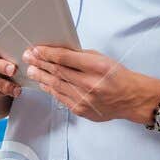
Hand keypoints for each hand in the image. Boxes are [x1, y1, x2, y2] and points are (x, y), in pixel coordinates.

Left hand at [23, 45, 159, 123]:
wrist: (131, 99)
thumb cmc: (118, 76)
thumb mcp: (102, 59)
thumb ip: (80, 56)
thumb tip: (58, 52)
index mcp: (97, 67)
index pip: (65, 58)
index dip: (48, 53)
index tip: (36, 49)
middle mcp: (90, 84)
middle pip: (58, 72)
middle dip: (40, 64)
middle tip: (28, 57)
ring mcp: (85, 99)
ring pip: (56, 86)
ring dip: (42, 77)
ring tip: (31, 70)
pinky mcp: (81, 110)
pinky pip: (61, 98)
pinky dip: (51, 90)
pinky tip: (44, 83)